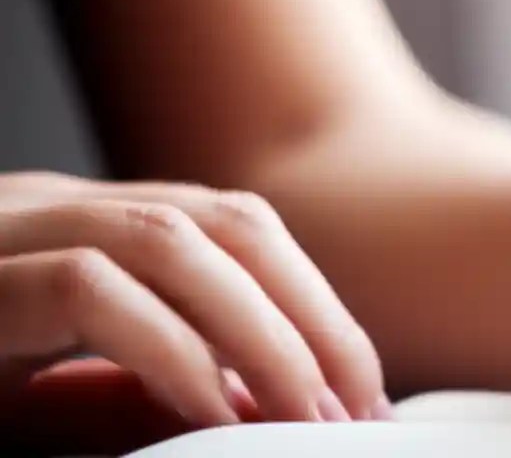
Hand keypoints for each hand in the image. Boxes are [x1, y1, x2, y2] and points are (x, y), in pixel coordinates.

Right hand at [0, 173, 389, 453]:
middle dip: (313, 315)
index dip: (313, 304)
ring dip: (263, 332)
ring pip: (171, 241)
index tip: (361, 387)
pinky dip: (171, 350)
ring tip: (308, 413)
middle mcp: (50, 211)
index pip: (233, 231)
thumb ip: (138, 393)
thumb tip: (259, 410)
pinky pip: (87, 290)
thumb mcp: (49, 399)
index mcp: (82, 226)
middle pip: (226, 224)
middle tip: (362, 404)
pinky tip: (212, 411)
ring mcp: (6, 234)